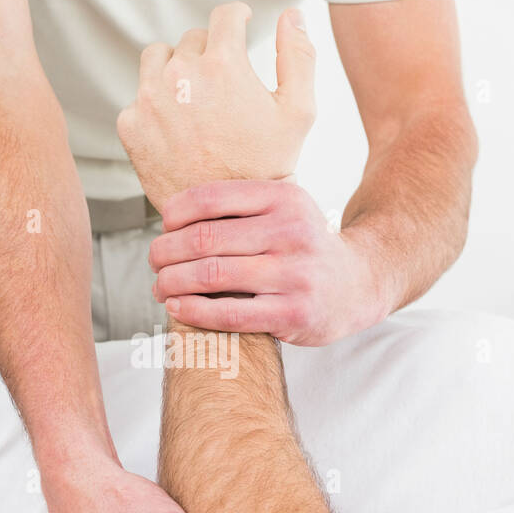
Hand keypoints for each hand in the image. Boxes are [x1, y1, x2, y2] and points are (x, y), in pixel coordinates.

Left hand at [116, 3, 315, 211]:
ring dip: (175, 69)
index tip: (238, 26)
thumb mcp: (298, 112)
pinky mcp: (130, 125)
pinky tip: (176, 128)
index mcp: (222, 64)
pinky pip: (138, 97)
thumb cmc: (266, 168)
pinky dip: (155, 106)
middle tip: (222, 85)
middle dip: (208, 54)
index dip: (237, 19)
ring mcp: (150, 99)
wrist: (228, 219)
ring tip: (194, 98)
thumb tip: (291, 16)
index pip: (225, 16)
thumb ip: (298, 56)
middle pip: (192, 39)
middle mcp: (181, 75)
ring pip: (158, 58)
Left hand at [150, 179, 391, 345]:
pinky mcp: (294, 314)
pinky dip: (193, 311)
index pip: (210, 199)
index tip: (164, 228)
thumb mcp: (284, 211)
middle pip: (204, 239)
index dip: (174, 214)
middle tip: (155, 262)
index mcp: (284, 198)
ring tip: (160, 286)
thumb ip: (241, 207)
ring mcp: (295, 274)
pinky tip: (177, 307)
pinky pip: (229, 314)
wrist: (357, 286)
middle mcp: (292, 232)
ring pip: (211, 275)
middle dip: (165, 252)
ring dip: (172, 282)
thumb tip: (171, 213)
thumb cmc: (303, 248)